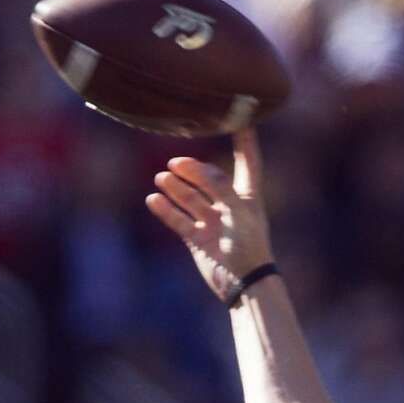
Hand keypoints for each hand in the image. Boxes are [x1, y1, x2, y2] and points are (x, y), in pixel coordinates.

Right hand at [145, 129, 273, 302]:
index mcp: (248, 196)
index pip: (248, 161)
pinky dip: (166, 210)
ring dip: (175, 187)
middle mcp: (229, 205)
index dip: (245, 140)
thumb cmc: (249, 245)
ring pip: (190, 198)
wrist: (244, 284)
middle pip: (208, 178)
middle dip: (192, 169)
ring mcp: (212, 222)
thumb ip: (219, 186)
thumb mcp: (239, 210)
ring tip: (161, 178)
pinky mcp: (197, 239)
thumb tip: (196, 169)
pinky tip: (153, 199)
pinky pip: (178, 220)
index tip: (241, 117)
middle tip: (176, 163)